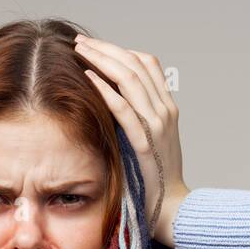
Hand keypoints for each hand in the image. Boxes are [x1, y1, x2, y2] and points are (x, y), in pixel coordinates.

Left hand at [73, 34, 189, 248]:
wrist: (169, 206)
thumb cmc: (154, 177)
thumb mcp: (149, 139)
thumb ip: (136, 118)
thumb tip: (109, 100)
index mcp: (167, 107)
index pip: (147, 63)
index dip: (121, 50)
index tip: (96, 47)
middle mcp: (165, 110)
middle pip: (136, 63)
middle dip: (106, 48)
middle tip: (81, 42)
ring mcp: (157, 124)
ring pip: (130, 78)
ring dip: (102, 59)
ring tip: (80, 50)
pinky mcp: (144, 141)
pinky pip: (123, 107)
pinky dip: (105, 88)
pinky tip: (88, 76)